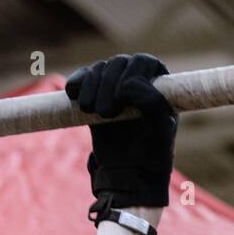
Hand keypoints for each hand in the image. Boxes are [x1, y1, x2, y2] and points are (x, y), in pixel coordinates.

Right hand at [65, 53, 177, 210]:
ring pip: (99, 69)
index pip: (144, 62)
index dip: (130, 75)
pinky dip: (76, 82)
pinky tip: (73, 93)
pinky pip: (82, 77)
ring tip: (91, 110)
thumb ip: (152, 104)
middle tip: (106, 112)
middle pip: (119, 63)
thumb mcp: (160, 131)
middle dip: (108, 85)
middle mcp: (138, 79)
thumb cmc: (151, 153)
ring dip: (92, 86)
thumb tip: (127, 85)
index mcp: (160, 84)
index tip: (122, 100)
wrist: (129, 172)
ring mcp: (115, 85)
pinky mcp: (94, 94)